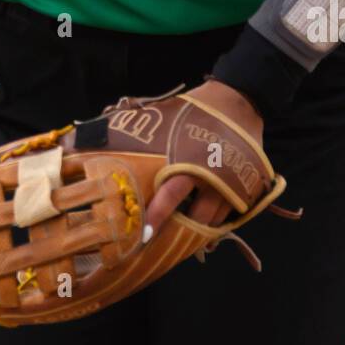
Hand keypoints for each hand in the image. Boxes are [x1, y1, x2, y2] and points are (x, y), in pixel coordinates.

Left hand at [143, 79, 263, 241]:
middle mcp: (212, 178)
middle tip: (161, 245)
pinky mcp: (247, 188)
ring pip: (214, 221)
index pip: (170, 197)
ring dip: (197, 230)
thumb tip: (97, 136)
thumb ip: (141, 131)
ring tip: (180, 238)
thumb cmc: (197, 109)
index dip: (156, 217)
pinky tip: (203, 227)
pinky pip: (230, 214)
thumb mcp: (169, 116)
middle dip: (178, 233)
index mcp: (189, 160)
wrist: (239, 100)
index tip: (144, 235)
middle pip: (195, 219)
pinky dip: (215, 222)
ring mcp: (233, 185)